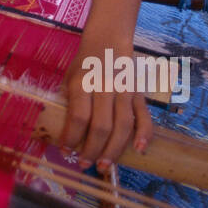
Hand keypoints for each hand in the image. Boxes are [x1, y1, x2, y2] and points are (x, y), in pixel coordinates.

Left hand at [58, 33, 152, 173]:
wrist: (108, 40)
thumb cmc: (84, 64)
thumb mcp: (69, 78)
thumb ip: (68, 102)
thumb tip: (63, 133)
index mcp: (82, 83)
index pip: (78, 117)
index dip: (71, 138)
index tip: (65, 152)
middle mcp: (104, 87)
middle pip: (101, 126)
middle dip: (92, 150)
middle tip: (84, 164)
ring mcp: (124, 91)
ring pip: (123, 126)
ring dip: (114, 150)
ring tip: (103, 166)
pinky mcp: (139, 93)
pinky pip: (145, 116)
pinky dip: (144, 134)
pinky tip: (139, 150)